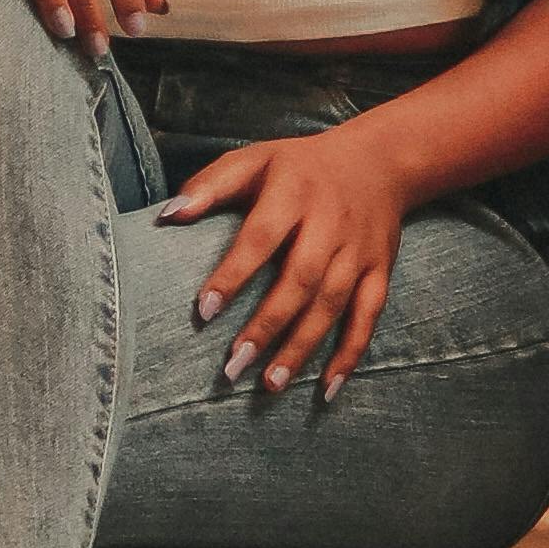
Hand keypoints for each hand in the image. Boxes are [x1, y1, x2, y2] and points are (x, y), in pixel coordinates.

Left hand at [156, 124, 412, 399]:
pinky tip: (326, 388)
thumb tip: (168, 215)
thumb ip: (211, 185)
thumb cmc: (300, 167)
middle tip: (233, 366)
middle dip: (267, 325)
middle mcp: (330, 223)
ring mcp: (358, 250)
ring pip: (332, 304)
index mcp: (294, 192)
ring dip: (302, 347)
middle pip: (300, 279)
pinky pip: (368, 316)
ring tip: (270, 385)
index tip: (205, 312)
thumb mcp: (255, 159)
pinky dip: (350, 354)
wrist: (379, 160)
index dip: (234, 274)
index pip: (261, 237)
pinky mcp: (380, 270)